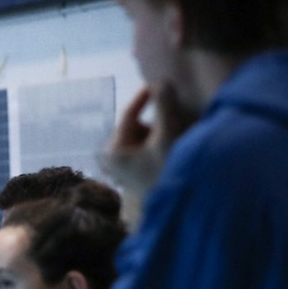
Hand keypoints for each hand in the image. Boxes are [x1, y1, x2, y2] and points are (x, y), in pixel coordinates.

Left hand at [100, 83, 195, 221]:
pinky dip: (160, 140)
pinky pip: (147, 145)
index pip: (129, 115)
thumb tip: (162, 81)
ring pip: (144, 134)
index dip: (145, 96)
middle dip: (156, 119)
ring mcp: (122, 164)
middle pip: (137, 125)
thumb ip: (165, 109)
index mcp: (113, 150)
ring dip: (160, 129)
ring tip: (174, 136)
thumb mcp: (166, 138)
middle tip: (173, 115)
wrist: (174, 208)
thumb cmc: (167, 173)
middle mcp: (112, 157)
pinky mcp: (134, 168)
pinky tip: (171, 145)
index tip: (159, 80)